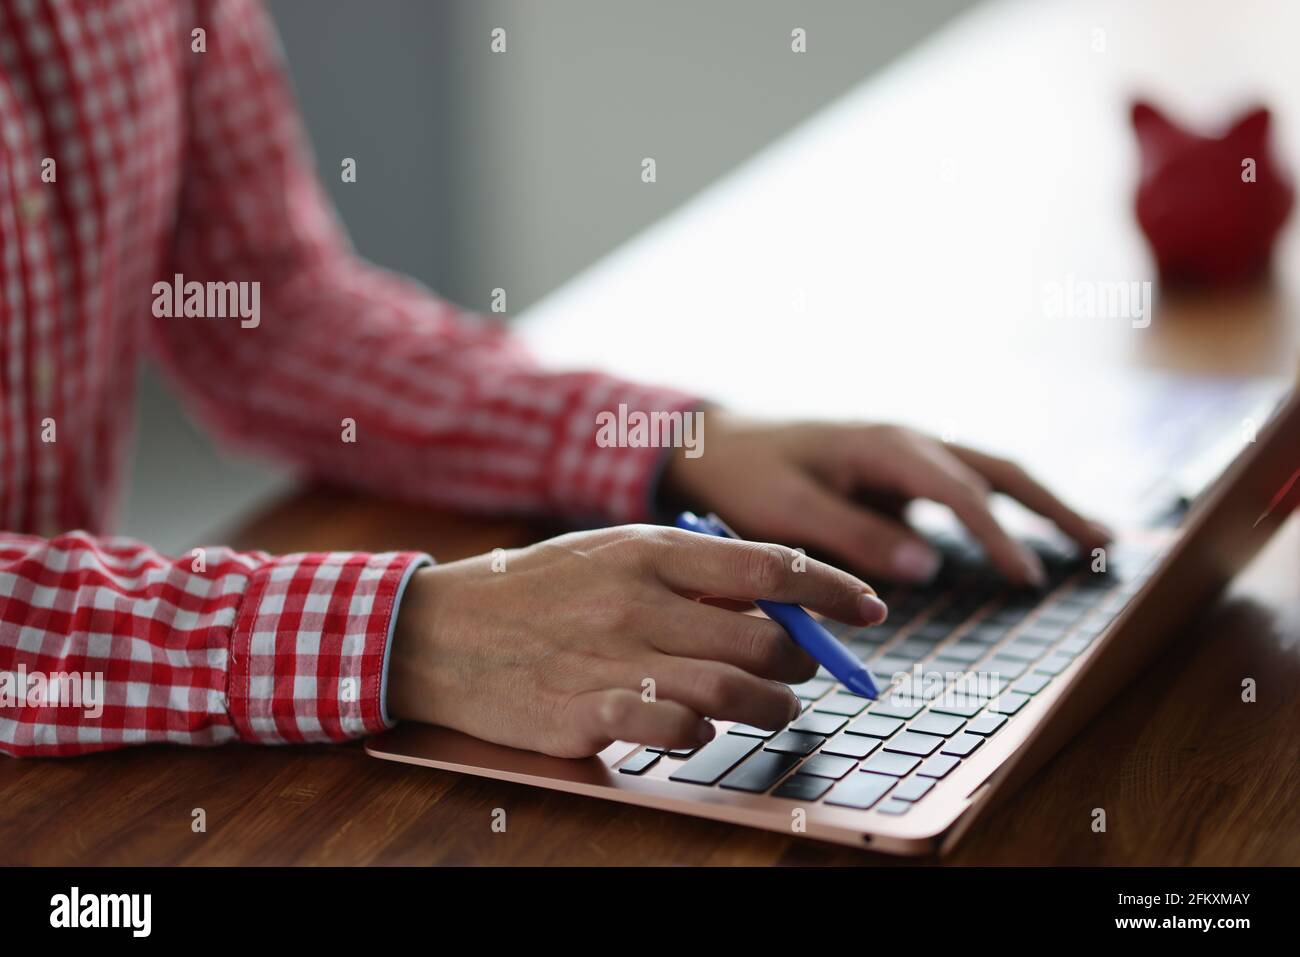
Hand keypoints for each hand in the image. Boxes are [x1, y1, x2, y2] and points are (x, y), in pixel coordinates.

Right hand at [386, 525, 887, 756]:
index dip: (834, 590)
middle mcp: (639, 601)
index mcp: (648, 550)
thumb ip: (686, 569)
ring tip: (772, 709)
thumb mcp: (608, 553)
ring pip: (735, 692)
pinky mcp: (588, 715)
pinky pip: (677, 732)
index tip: (872, 608)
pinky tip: (695, 728)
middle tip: (804, 671)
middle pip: (766, 640)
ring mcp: (613, 659)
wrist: (439, 632)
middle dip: (805, 663)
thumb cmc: (536, 590)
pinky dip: (703, 734)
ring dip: (771, 709)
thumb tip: (774, 594)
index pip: (771, 567)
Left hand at [662, 410, 1111, 586]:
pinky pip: (965, 486)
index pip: (959, 491)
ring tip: (1093, 538)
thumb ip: (853, 535)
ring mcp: (908, 452)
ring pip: (990, 472)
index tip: (1028, 578)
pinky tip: (1028, 532)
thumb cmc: (745, 475)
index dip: (997, 535)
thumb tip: (928, 564)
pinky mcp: (900, 471)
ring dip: (1040, 501)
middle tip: (1104, 544)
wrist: (713, 442)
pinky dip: (1006, 506)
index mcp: (884, 445)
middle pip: (998, 468)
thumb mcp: (786, 509)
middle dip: (1052, 504)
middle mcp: (908, 440)